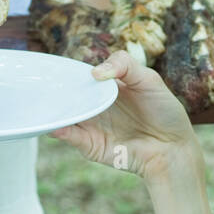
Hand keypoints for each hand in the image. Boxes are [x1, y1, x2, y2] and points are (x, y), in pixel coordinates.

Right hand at [50, 48, 202, 182]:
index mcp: (106, 87)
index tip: (55, 69)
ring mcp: (90, 125)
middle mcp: (94, 105)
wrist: (172, 148)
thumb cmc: (164, 111)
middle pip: (68, 96)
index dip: (69, 73)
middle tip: (41, 86)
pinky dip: (60, 131)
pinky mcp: (90, 145)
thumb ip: (124, 65)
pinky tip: (57, 125)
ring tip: (44, 104)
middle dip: (55, 92)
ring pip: (64, 116)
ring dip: (53, 111)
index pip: (80, 77)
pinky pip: (70, 137)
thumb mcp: (149, 79)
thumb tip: (95, 73)